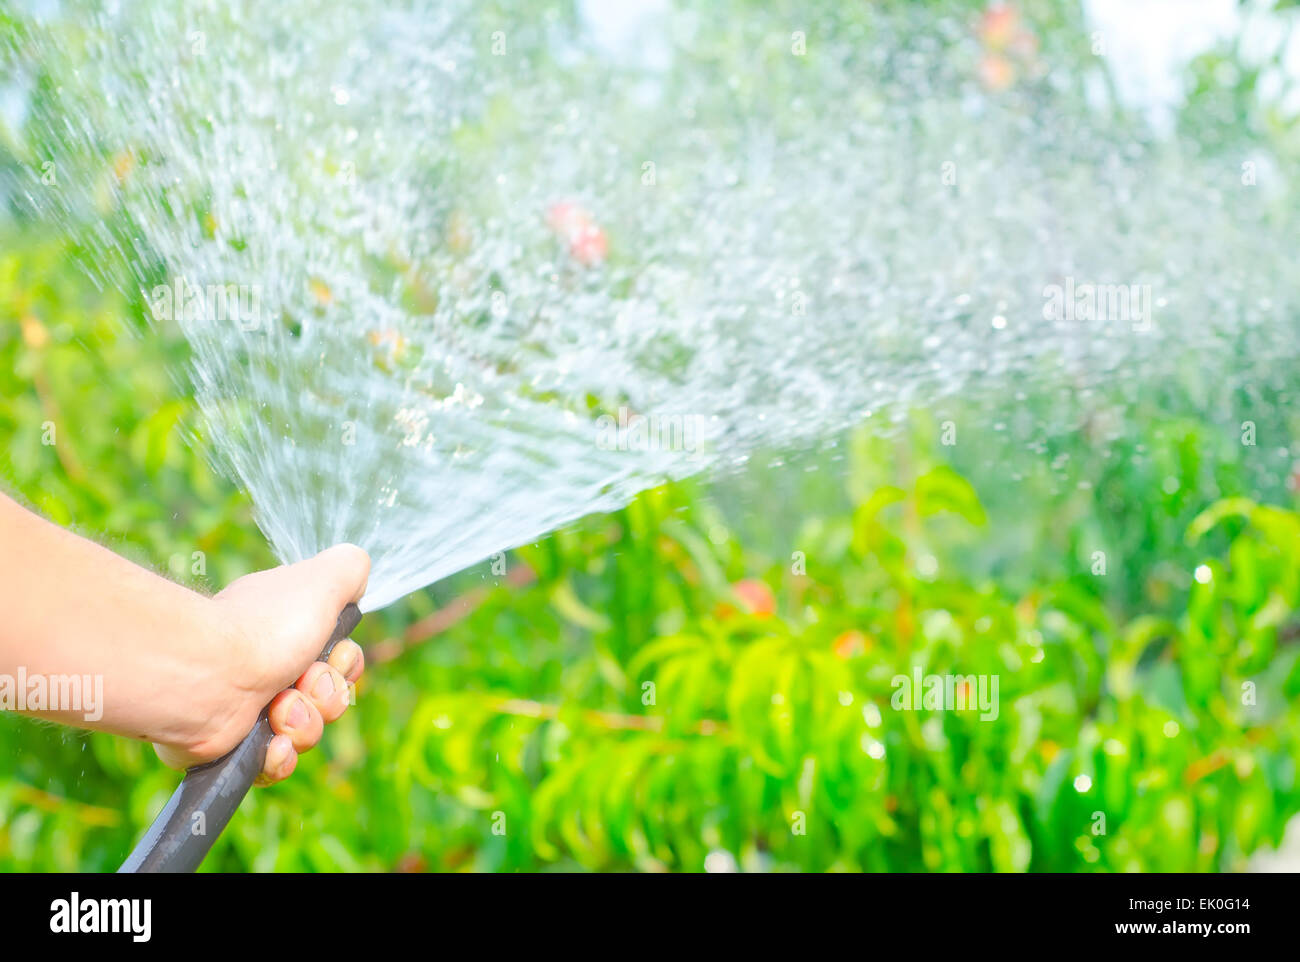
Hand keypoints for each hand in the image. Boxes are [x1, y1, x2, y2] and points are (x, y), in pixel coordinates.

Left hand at [151, 544, 369, 784]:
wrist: (208, 676)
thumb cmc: (265, 628)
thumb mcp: (322, 579)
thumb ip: (350, 568)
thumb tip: (356, 582)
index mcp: (286, 631)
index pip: (339, 659)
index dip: (346, 664)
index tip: (334, 655)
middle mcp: (268, 667)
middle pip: (329, 698)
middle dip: (327, 697)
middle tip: (301, 683)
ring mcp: (250, 709)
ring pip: (307, 733)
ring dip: (303, 724)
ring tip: (278, 710)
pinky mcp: (233, 748)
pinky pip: (276, 763)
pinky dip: (279, 756)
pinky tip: (270, 743)